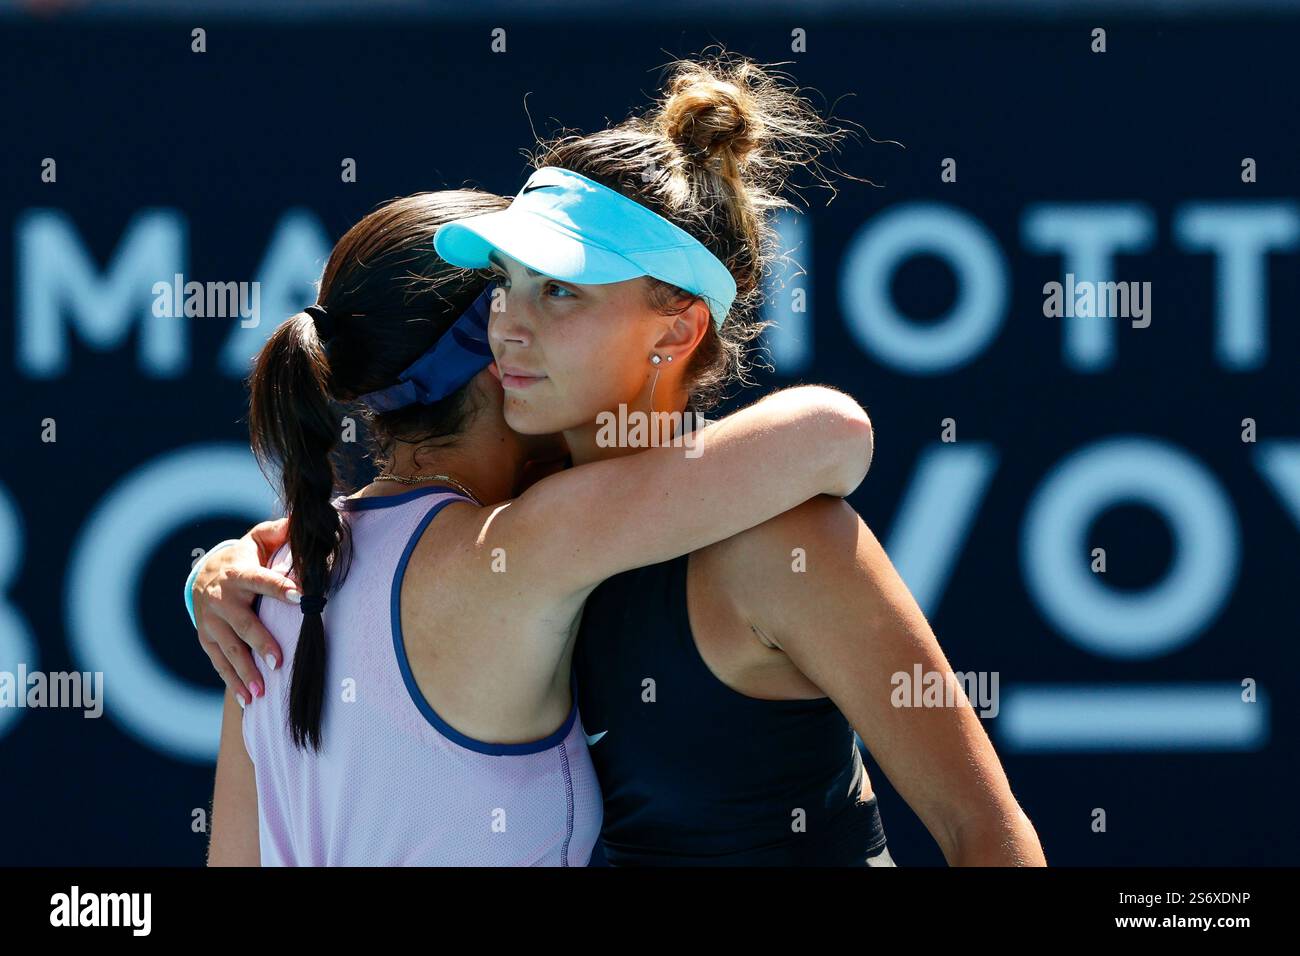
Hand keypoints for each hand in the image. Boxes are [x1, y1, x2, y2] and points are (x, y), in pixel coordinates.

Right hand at [194, 519, 296, 704]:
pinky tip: (249, 699)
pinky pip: (219, 662)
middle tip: (278, 661)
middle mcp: (223, 599)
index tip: (300, 597)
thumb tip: (302, 522)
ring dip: (245, 671)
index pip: (262, 580)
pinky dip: (233, 681)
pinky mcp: (207, 638)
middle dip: (260, 643)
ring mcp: (211, 622)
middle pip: (243, 624)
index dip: (280, 587)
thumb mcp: (259, 539)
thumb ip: (279, 532)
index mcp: (240, 573)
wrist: (204, 573)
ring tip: (262, 692)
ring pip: (229, 649)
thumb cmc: (245, 557)